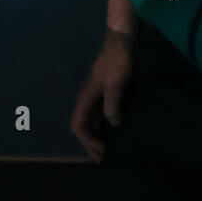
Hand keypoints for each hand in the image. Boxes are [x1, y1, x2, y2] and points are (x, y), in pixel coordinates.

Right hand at [70, 26, 134, 161]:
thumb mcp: (116, 85)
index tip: (103, 151)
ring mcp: (97, 94)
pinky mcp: (107, 90)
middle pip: (83, 124)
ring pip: (91, 119)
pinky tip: (115, 129)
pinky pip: (100, 112)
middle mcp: (88, 97)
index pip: (78, 124)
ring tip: (109, 147)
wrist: (122, 43)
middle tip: (104, 157)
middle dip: (90, 142)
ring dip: (97, 134)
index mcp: (86, 96)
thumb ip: (112, 105)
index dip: (87, 140)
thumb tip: (112, 124)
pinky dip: (104, 125)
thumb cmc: (118, 63)